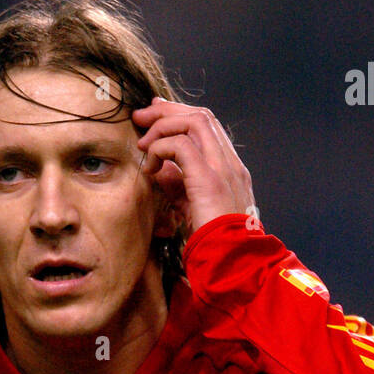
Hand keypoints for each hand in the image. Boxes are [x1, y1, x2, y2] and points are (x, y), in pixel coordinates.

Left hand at [132, 97, 258, 239]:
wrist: (231, 263)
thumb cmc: (213, 244)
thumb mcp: (191, 209)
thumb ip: (178, 186)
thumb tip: (158, 168)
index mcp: (230, 170)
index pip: (207, 127)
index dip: (180, 115)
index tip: (156, 118)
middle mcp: (230, 163)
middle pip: (201, 115)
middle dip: (167, 111)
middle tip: (142, 116)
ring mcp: (222, 168)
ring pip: (194, 121)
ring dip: (163, 125)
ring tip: (143, 142)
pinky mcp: (209, 178)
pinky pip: (181, 144)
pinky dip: (161, 148)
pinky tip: (150, 166)